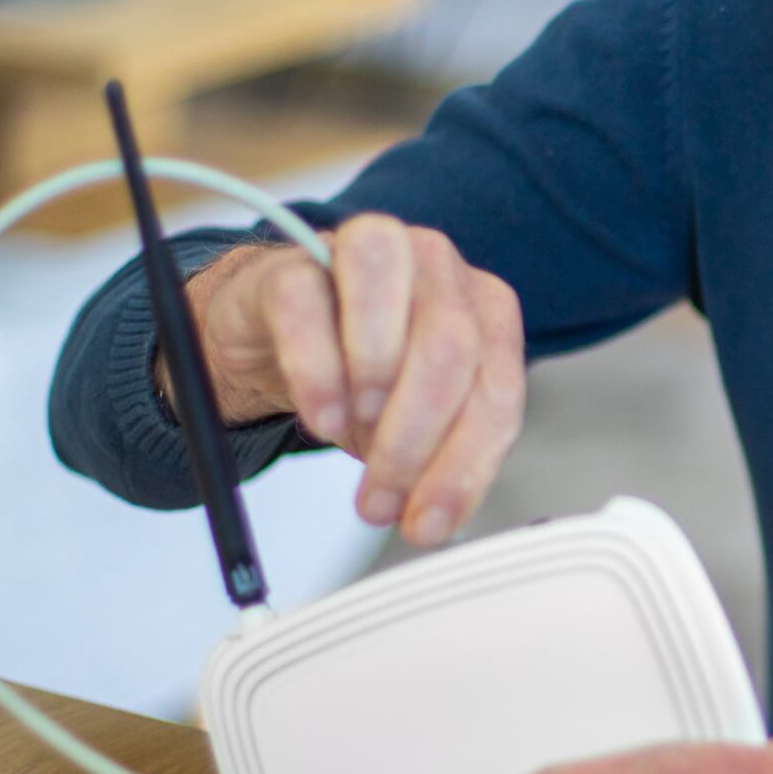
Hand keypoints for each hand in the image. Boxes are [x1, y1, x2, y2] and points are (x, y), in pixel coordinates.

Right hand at [161, 214, 524, 546]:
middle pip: (450, 346)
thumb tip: (434, 521)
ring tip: (351, 433)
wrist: (274, 337)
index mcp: (484, 309)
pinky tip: (320, 414)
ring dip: (376, 378)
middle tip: (380, 497)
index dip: (465, 464)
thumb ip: (437, 464)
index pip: (498, 388)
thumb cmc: (357, 374)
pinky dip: (314, 369)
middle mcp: (438, 269)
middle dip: (415, 439)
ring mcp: (370, 252)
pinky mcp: (294, 264)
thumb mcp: (412, 427)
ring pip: (389, 301)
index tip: (427, 522)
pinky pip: (307, 304)